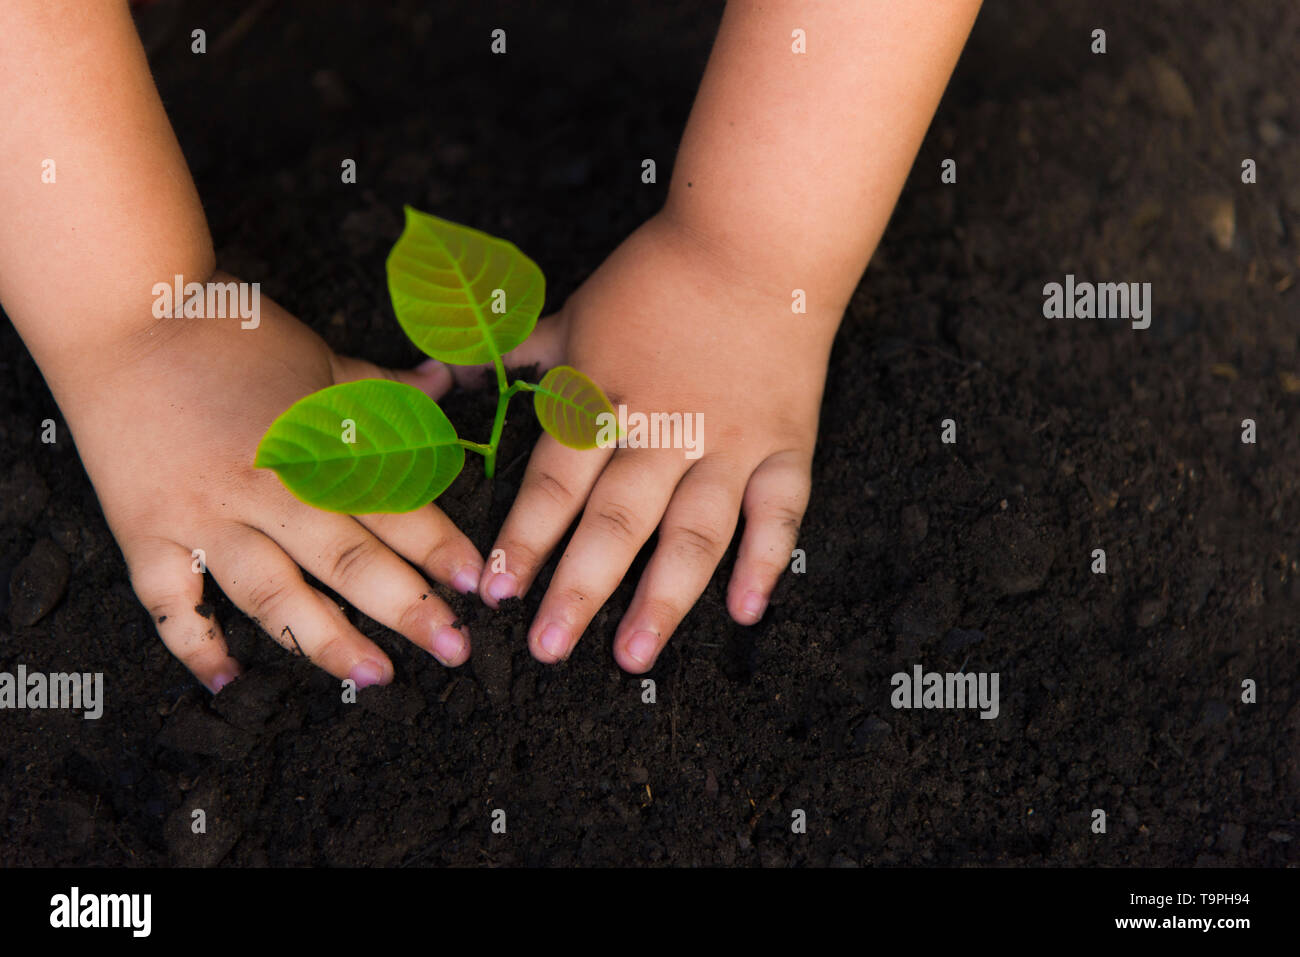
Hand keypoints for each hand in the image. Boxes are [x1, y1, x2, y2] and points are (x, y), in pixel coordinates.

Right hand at [47, 274, 481, 691]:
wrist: (120, 315)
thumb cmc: (227, 333)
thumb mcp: (318, 352)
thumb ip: (381, 388)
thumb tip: (446, 387)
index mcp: (312, 442)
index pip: (390, 504)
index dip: (438, 545)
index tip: (475, 581)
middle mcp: (263, 488)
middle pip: (344, 559)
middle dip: (406, 608)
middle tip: (453, 648)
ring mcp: (202, 517)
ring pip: (271, 594)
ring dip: (325, 641)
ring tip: (376, 675)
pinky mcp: (147, 534)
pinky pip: (171, 604)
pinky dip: (195, 645)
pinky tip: (228, 682)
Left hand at [475, 213, 834, 671]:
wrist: (755, 241)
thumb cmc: (657, 276)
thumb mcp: (574, 311)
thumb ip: (513, 355)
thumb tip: (440, 372)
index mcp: (604, 399)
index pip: (555, 482)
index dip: (524, 538)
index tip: (496, 590)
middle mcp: (663, 431)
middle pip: (615, 521)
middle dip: (578, 589)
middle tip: (547, 649)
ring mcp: (727, 444)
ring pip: (693, 533)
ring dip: (663, 599)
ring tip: (632, 657)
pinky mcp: (783, 446)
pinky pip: (780, 512)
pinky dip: (766, 561)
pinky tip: (747, 612)